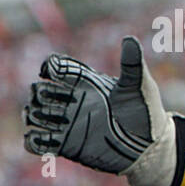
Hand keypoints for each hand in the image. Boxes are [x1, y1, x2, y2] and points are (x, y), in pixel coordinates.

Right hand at [23, 36, 167, 173]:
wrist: (150, 147)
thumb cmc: (146, 112)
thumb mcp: (140, 87)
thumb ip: (132, 65)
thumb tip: (130, 39)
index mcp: (86, 83)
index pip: (57, 68)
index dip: (50, 67)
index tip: (51, 72)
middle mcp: (73, 101)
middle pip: (40, 90)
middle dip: (39, 93)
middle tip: (50, 98)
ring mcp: (68, 123)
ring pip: (35, 114)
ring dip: (33, 115)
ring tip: (47, 118)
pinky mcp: (67, 145)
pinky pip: (38, 142)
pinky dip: (33, 141)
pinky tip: (42, 139)